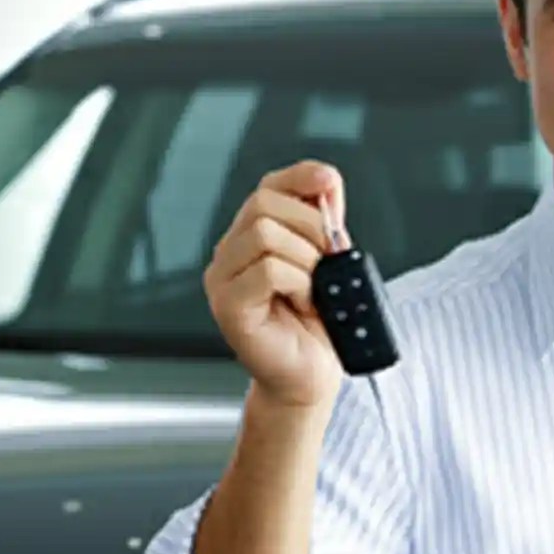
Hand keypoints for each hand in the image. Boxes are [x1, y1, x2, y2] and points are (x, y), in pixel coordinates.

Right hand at [204, 159, 352, 408]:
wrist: (311, 376)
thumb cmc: (318, 324)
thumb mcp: (328, 262)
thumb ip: (325, 223)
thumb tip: (327, 183)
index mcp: (252, 237)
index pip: (269, 187)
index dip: (300, 177)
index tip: (331, 182)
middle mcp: (231, 253)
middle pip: (265, 204)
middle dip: (312, 227)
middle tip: (328, 262)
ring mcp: (223, 279)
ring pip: (265, 234)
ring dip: (306, 259)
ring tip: (313, 289)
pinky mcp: (228, 306)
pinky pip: (267, 269)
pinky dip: (298, 282)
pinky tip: (304, 302)